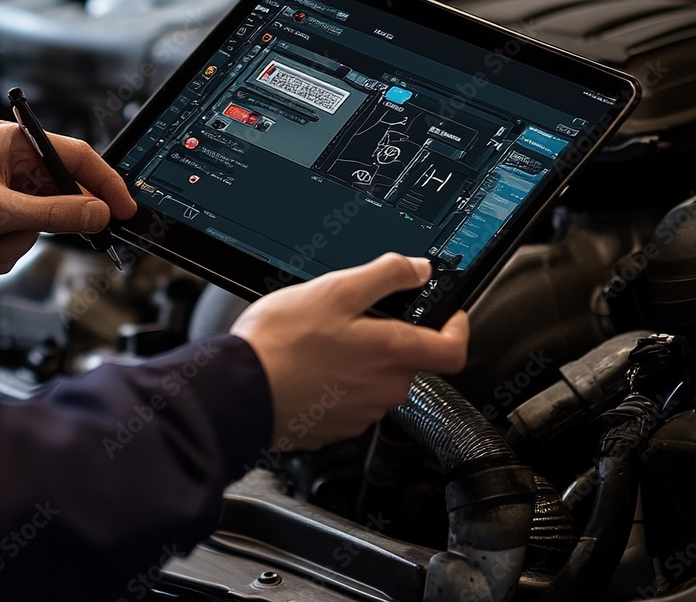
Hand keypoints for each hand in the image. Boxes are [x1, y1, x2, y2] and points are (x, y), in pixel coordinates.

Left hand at [0, 120, 136, 276]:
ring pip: (32, 222)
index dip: (105, 184)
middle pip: (53, 199)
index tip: (124, 210)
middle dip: (32, 231)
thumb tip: (97, 213)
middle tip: (13, 242)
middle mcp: (9, 158)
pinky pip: (11, 230)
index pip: (77, 157)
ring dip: (7, 246)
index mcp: (15, 142)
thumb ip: (55, 214)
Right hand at [230, 253, 468, 449]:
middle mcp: (384, 390)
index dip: (456, 325)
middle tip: (351, 314)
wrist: (239, 391)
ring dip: (359, 358)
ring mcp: (360, 412)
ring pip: (376, 378)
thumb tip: (419, 269)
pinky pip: (349, 397)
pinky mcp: (335, 426)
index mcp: (392, 354)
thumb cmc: (281, 343)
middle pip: (408, 359)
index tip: (446, 311)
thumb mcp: (335, 289)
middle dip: (388, 335)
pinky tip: (307, 364)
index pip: (453, 349)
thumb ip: (386, 275)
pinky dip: (336, 380)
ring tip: (319, 339)